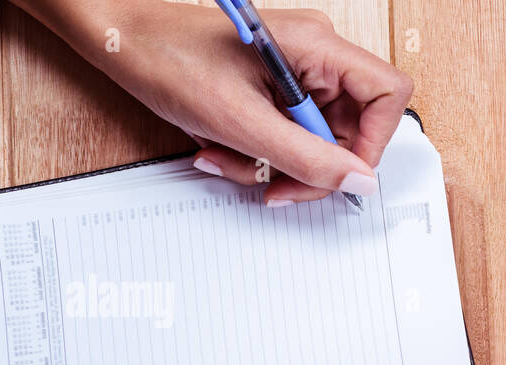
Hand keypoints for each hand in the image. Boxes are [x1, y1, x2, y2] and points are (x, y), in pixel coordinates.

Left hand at [13, 0, 412, 203]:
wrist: (118, 40)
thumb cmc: (166, 56)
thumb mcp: (242, 122)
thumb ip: (308, 158)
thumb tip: (359, 182)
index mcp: (318, 47)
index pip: (387, 95)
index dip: (374, 143)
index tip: (342, 174)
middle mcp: (313, 56)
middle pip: (352, 128)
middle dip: (310, 164)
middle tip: (278, 183)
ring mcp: (294, 73)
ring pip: (315, 140)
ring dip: (275, 162)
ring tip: (230, 157)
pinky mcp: (272, 88)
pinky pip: (287, 135)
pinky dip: (257, 152)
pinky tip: (223, 146)